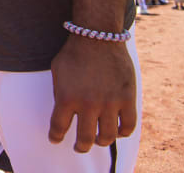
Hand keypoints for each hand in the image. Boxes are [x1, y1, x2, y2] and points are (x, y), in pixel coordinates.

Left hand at [48, 35, 136, 152]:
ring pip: (107, 137)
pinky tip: (117, 130)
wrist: (98, 35)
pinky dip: (122, 132)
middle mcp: (87, 104)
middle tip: (79, 146)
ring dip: (101, 141)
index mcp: (66, 98)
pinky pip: (128, 126)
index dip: (55, 137)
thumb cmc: (74, 52)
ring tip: (98, 139)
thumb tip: (63, 113)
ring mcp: (109, 102)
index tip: (55, 139)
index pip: (58, 128)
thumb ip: (59, 94)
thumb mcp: (57, 72)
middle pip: (84, 139)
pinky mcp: (127, 98)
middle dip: (80, 146)